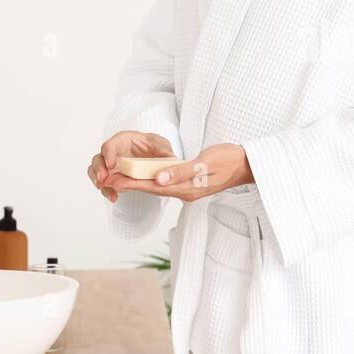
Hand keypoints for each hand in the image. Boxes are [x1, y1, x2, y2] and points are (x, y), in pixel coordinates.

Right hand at [89, 131, 175, 203]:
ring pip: (96, 171)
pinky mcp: (113, 177)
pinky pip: (105, 184)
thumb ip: (165, 152)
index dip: (108, 154)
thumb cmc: (153, 146)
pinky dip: (107, 191)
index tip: (111, 165)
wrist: (154, 155)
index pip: (111, 145)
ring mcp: (111, 165)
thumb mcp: (162, 146)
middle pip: (98, 158)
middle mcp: (114, 152)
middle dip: (98, 169)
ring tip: (106, 190)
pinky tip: (113, 197)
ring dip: (98, 181)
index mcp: (123, 140)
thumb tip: (172, 159)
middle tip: (103, 180)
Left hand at [100, 143, 253, 202]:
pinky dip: (151, 181)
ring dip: (138, 184)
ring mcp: (188, 190)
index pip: (153, 186)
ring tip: (119, 180)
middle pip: (152, 189)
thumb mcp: (205, 163)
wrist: (246, 165)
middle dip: (130, 185)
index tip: (114, 181)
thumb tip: (159, 179)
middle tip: (107, 181)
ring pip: (157, 187)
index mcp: (187, 188)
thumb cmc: (228, 160)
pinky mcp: (191, 185)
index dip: (132, 183)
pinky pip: (166, 185)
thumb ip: (182, 171)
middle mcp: (185, 192)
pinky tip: (144, 177)